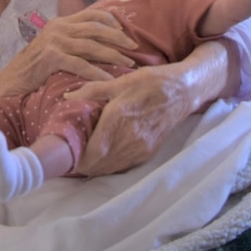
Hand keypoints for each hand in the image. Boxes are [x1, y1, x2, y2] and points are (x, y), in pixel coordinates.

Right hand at [0, 9, 136, 95]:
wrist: (13, 80)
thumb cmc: (36, 68)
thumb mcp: (55, 47)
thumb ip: (73, 42)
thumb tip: (101, 47)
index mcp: (61, 23)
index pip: (91, 14)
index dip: (111, 21)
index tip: (126, 31)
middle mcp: (58, 28)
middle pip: (95, 28)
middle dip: (118, 37)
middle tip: (135, 48)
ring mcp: (54, 41)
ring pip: (91, 45)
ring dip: (113, 55)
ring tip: (129, 64)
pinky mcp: (51, 57)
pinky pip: (80, 64)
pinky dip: (96, 72)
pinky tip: (108, 79)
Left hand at [68, 64, 197, 176]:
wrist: (183, 91)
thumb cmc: (149, 82)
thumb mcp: (119, 82)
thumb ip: (92, 91)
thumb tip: (67, 99)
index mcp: (118, 121)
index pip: (92, 154)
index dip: (77, 159)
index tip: (67, 154)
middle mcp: (130, 140)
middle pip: (100, 165)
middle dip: (84, 164)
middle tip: (73, 155)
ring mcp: (141, 149)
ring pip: (112, 168)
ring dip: (97, 166)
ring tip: (86, 156)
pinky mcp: (149, 152)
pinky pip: (125, 166)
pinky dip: (112, 164)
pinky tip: (106, 154)